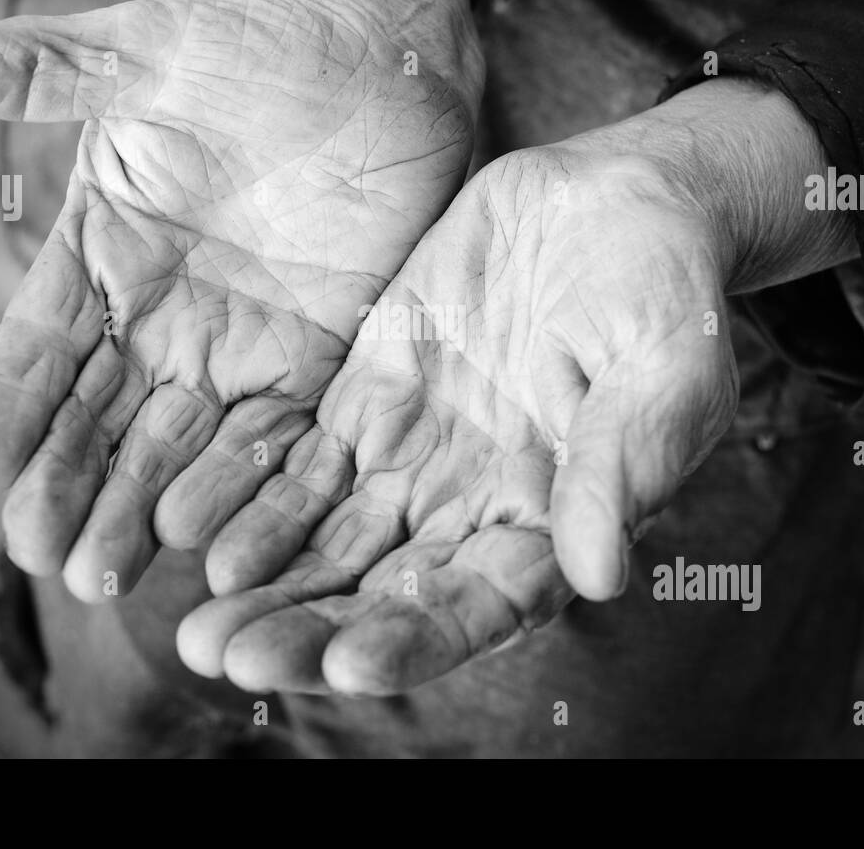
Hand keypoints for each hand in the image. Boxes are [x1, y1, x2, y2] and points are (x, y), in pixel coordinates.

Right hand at [0, 0, 482, 600]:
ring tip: (108, 575)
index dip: (11, 403)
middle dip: (70, 485)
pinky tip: (210, 543)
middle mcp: (159, 319)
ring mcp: (234, 349)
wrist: (380, 64)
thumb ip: (48, 69)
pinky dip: (244, 490)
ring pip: (177, 446)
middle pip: (101, 416)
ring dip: (142, 509)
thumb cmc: (259, 51)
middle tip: (43, 554)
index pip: (41, 343)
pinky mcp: (313, 365)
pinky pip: (274, 439)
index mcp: (103, 253)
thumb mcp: (150, 55)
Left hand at [176, 79, 858, 693]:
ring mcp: (415, 454)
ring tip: (197, 627)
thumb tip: (596, 574)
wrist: (616, 200)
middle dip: (308, 628)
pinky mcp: (370, 394)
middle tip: (228, 656)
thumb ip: (618, 467)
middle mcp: (472, 506)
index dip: (415, 640)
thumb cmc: (666, 292)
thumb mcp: (663, 373)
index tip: (351, 662)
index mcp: (551, 523)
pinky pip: (304, 459)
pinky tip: (199, 530)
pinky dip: (258, 498)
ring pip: (331, 541)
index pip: (478, 607)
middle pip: (383, 593)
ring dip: (266, 586)